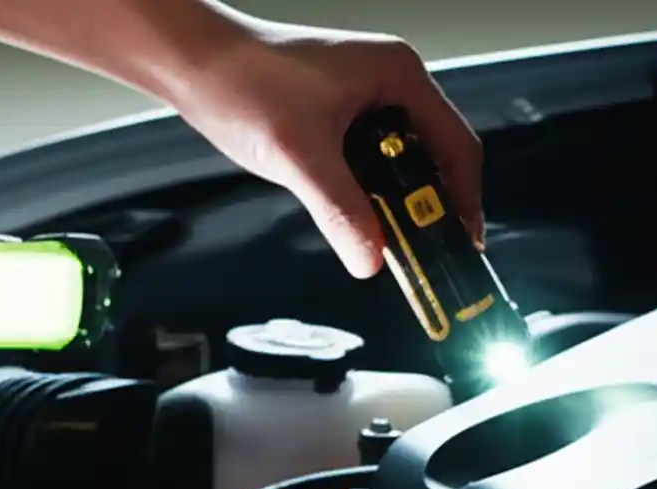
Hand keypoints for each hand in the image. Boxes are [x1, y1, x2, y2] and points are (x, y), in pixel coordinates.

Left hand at [168, 21, 483, 278]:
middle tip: (427, 252)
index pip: (456, 145)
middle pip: (434, 154)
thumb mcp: (299, 156)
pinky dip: (371, 189)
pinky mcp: (339, 112)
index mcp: (397, 75)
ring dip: (397, 199)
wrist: (193, 63)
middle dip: (429, 205)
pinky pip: (372, 158)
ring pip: (400, 159)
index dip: (463, 200)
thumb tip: (370, 257)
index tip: (461, 243)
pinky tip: (359, 215)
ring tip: (394, 240)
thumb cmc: (242, 81)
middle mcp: (388, 82)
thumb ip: (340, 211)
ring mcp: (364, 96)